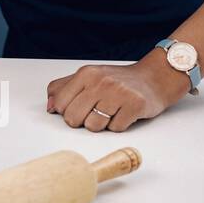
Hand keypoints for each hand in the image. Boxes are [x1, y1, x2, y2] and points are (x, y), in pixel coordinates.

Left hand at [46, 51, 191, 131]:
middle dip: (82, 121)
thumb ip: (63, 88)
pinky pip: (115, 129)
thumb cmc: (117, 81)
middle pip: (73, 118)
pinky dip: (118, 126)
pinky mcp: (135, 106)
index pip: (60, 104)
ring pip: (93, 126)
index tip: (77, 109)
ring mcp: (118, 93)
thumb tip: (49, 107)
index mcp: (85, 74)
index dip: (66, 112)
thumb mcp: (88, 77)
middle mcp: (100, 82)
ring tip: (110, 112)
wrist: (154, 78)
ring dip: (101, 125)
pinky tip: (123, 114)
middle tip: (94, 113)